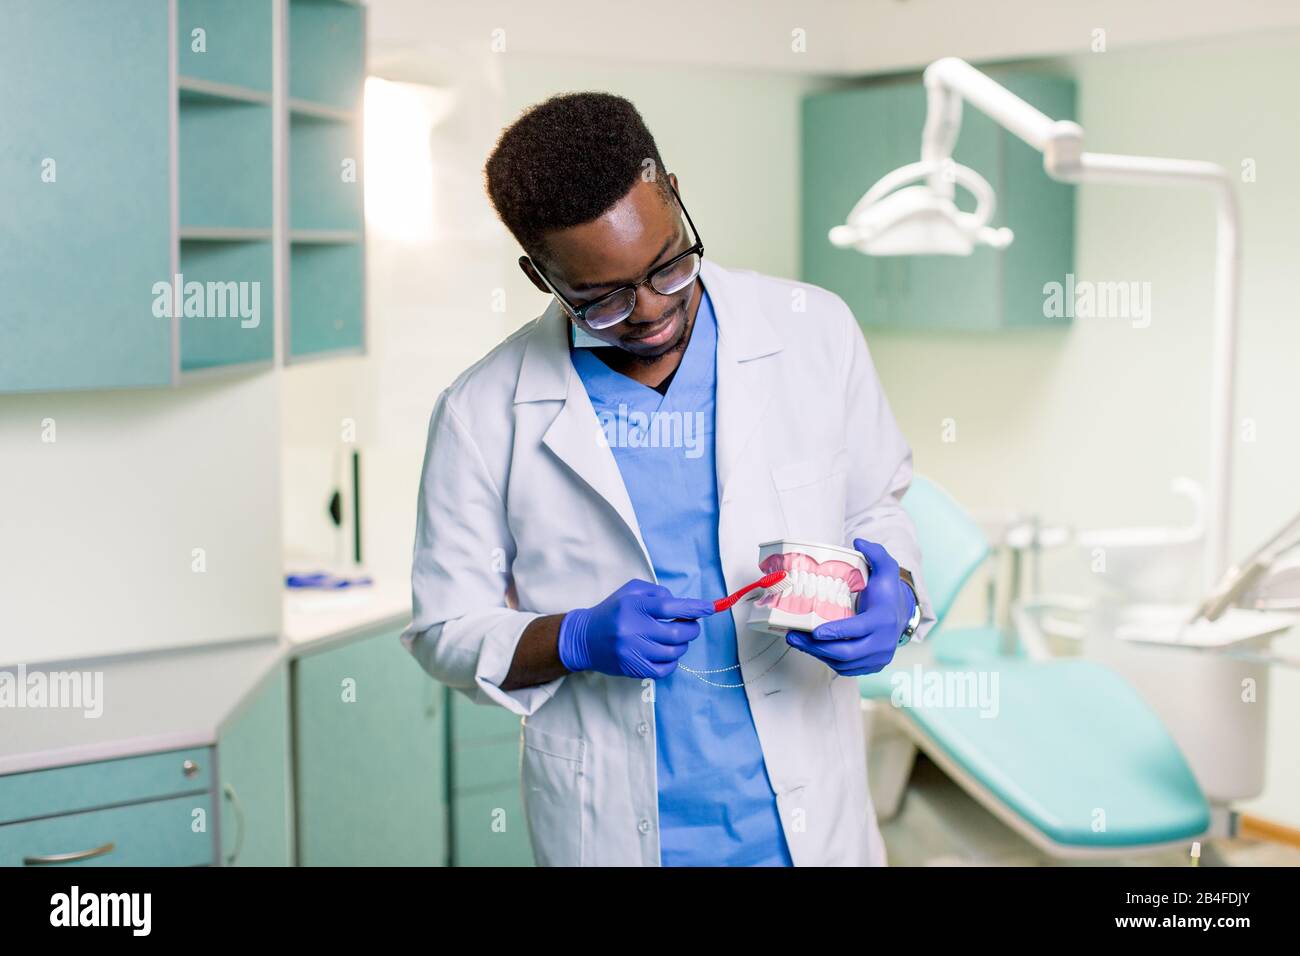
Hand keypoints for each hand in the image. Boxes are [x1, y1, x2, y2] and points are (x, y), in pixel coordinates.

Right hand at [557, 579, 714, 678]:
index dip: (695, 608)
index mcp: (634, 606)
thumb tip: (680, 604)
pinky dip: (672, 661)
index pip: (671, 607)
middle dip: (692, 629)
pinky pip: (665, 669)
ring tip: (675, 638)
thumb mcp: (630, 591)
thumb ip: (657, 592)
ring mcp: (634, 651)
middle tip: (690, 626)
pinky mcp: (633, 668)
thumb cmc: (612, 611)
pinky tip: (666, 653)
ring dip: (682, 645)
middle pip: (678, 633)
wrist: (584, 638)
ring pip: (674, 652)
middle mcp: (634, 629)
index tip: (710, 608)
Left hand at [785, 538, 915, 676]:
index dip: (836, 631)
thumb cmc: (886, 592)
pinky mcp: (871, 666)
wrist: (901, 615)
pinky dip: (827, 660)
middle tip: (793, 636)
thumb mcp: (886, 569)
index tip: (815, 631)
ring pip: (843, 663)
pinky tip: (810, 648)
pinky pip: (846, 669)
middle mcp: (883, 643)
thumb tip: (858, 540)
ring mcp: (877, 658)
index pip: (858, 628)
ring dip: (817, 655)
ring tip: (796, 641)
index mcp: (883, 619)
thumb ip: (876, 552)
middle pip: (847, 652)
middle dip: (817, 647)